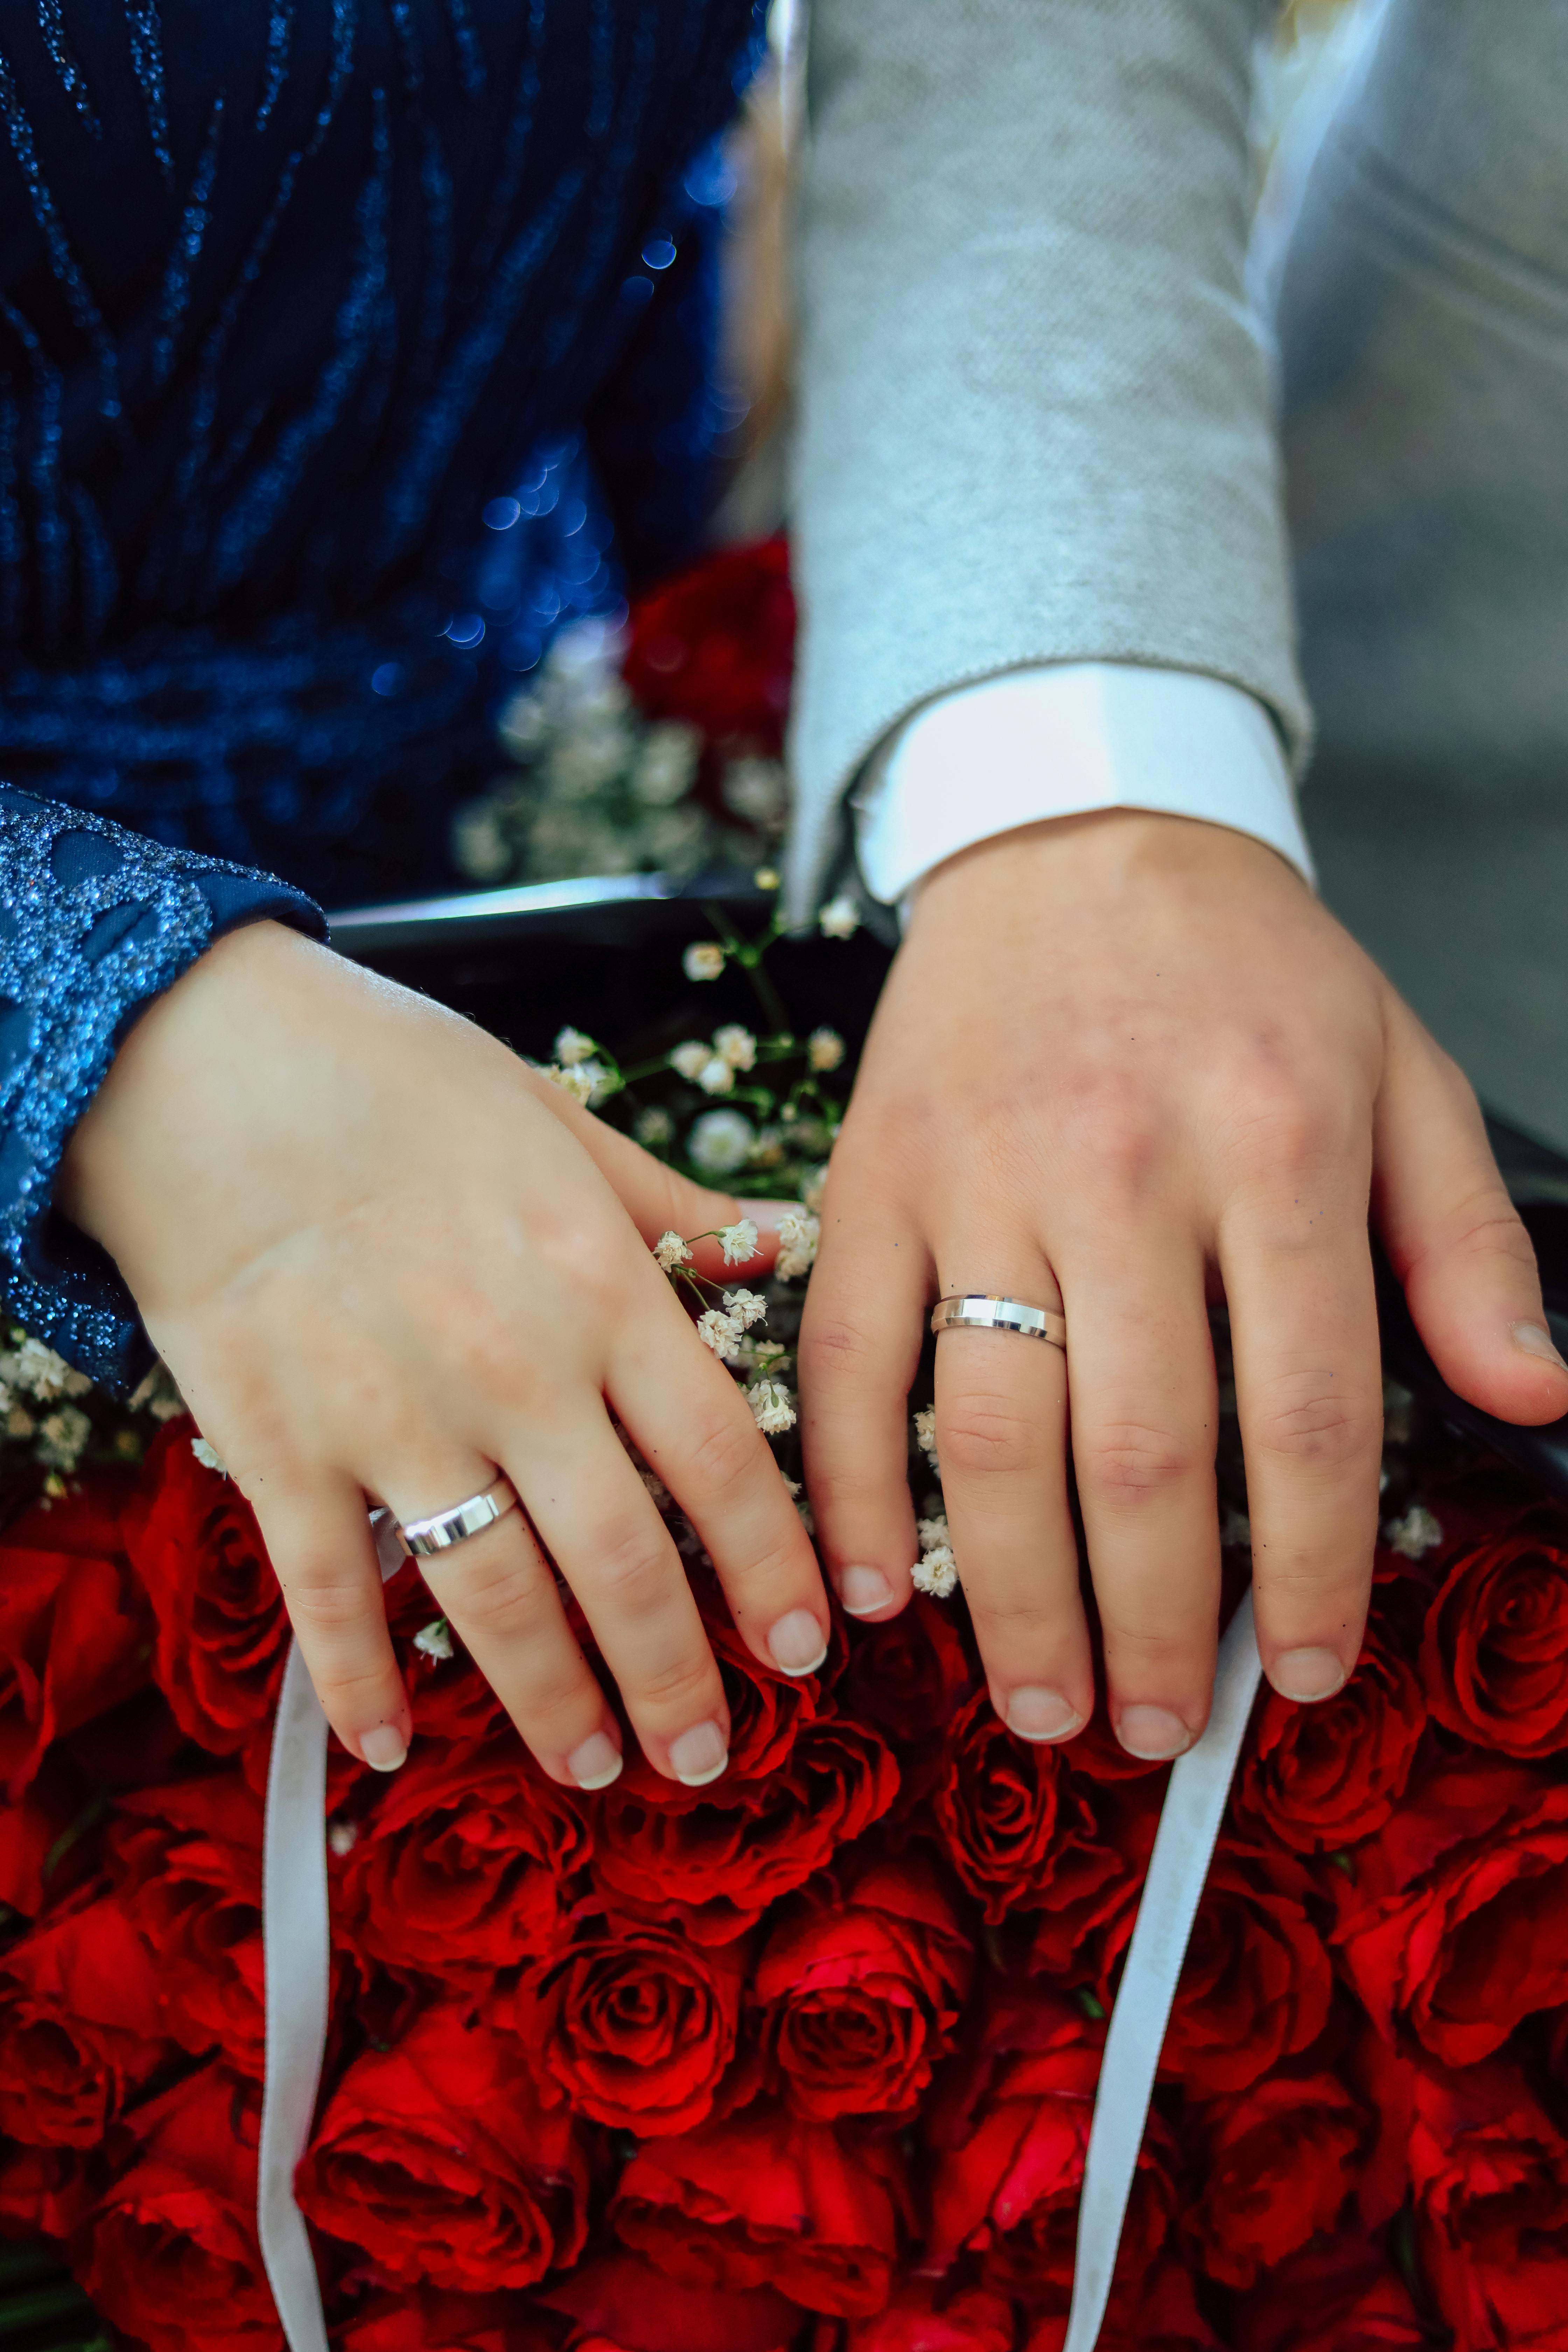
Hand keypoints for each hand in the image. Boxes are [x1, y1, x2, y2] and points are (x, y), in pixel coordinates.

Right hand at [59, 921, 826, 1786]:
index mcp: (599, 1288)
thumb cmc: (395, 1079)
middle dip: (677, 1678)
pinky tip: (386, 1750)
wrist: (209, 1061)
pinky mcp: (280, 1446)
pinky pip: (331, 1594)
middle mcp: (514, 1370)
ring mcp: (392, 1418)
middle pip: (623, 1563)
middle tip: (706, 1755)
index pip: (721, 1463)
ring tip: (595, 1767)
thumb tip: (777, 1244)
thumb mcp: (561, 1122)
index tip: (805, 1649)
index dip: (772, 1570)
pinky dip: (357, 1684)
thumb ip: (671, 1207)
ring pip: (496, 1601)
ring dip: (554, 1703)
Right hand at [800, 812, 1567, 1756]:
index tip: (1306, 1670)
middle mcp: (1121, 1168)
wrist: (1074, 831)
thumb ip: (1467, 1245)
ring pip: (986, 1427)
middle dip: (1153, 1623)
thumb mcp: (1406, 1072)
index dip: (1312, 1567)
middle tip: (1153, 1728)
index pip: (1304, 1408)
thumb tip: (1531, 1397)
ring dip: (1013, 1594)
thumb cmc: (1251, 971)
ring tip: (1043, 1702)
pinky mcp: (871, 1176)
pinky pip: (845, 1358)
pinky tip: (874, 1592)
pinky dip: (849, 1488)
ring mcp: (978, 1175)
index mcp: (1276, 1145)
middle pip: (1140, 1449)